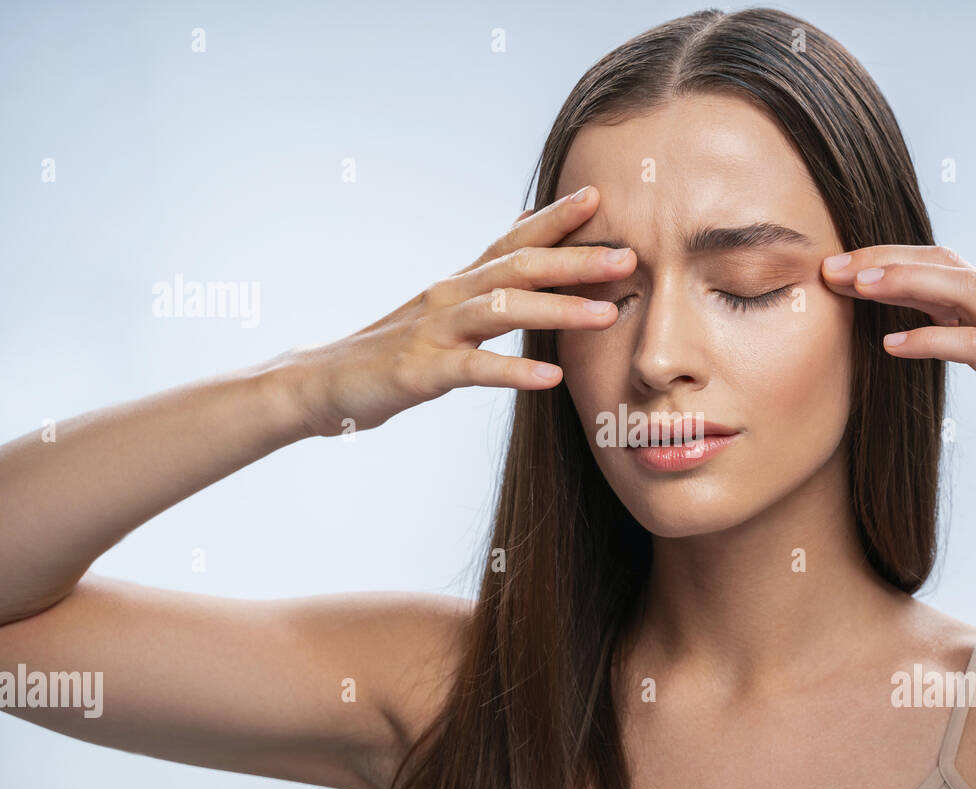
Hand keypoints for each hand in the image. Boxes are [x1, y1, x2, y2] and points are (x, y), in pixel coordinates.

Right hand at [282, 186, 633, 436]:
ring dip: (559, 310)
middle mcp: (450, 296)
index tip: (601, 197)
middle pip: (519, 267)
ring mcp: (435, 332)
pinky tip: (550, 377)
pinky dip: (514, 370)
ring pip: (502, 310)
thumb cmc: (393, 349)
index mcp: (460, 282)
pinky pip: (475, 369)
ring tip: (609, 314)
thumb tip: (525, 233)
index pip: (514, 240)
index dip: (556, 219)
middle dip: (577, 260)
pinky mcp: (422, 372)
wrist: (324, 383)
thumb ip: (486, 279)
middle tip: (630, 256)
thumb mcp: (443, 309)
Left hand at [821, 246, 975, 472]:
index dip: (891, 264)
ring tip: (853, 285)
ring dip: (902, 284)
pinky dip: (931, 342)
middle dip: (882, 262)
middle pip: (942, 268)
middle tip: (828, 266)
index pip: (942, 272)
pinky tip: (892, 346)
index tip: (843, 269)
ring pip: (957, 293)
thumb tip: (942, 341)